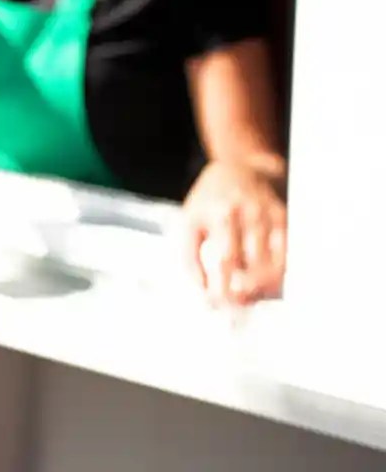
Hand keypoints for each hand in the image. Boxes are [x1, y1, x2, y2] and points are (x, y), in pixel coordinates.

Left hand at [183, 160, 286, 305]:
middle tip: (233, 311)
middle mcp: (248, 215)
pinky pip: (289, 253)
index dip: (222, 288)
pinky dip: (281, 274)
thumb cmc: (209, 201)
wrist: (239, 168)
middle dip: (243, 292)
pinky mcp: (285, 219)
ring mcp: (270, 217)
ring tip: (250, 301)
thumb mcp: (190, 222)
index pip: (225, 261)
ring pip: (274, 262)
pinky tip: (271, 287)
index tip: (215, 305)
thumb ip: (190, 256)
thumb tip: (201, 289)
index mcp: (221, 215)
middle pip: (252, 265)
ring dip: (263, 289)